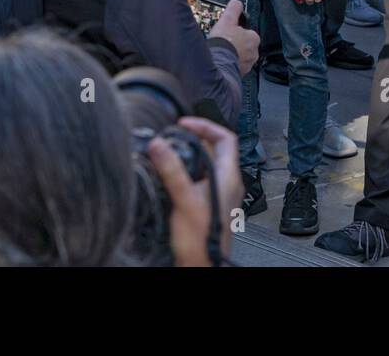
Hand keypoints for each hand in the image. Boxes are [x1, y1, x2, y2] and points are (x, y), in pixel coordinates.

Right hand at [147, 117, 241, 265]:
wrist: (203, 266)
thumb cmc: (202, 239)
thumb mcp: (184, 199)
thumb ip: (172, 170)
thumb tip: (159, 144)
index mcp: (228, 176)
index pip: (225, 138)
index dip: (206, 126)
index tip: (184, 124)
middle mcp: (227, 182)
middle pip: (213, 149)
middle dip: (193, 139)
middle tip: (172, 136)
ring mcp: (219, 193)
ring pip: (205, 164)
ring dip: (188, 155)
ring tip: (169, 152)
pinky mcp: (208, 203)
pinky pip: (199, 178)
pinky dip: (186, 171)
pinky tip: (171, 175)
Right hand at [208, 0, 259, 72]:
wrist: (217, 63)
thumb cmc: (224, 42)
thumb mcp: (227, 20)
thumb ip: (233, 9)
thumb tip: (236, 3)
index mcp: (254, 39)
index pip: (248, 33)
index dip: (237, 31)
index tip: (228, 32)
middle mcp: (254, 53)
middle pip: (244, 45)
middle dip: (235, 44)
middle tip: (224, 42)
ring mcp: (248, 65)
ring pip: (240, 57)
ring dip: (233, 54)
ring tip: (221, 52)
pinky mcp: (240, 74)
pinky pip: (235, 67)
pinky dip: (229, 64)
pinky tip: (221, 61)